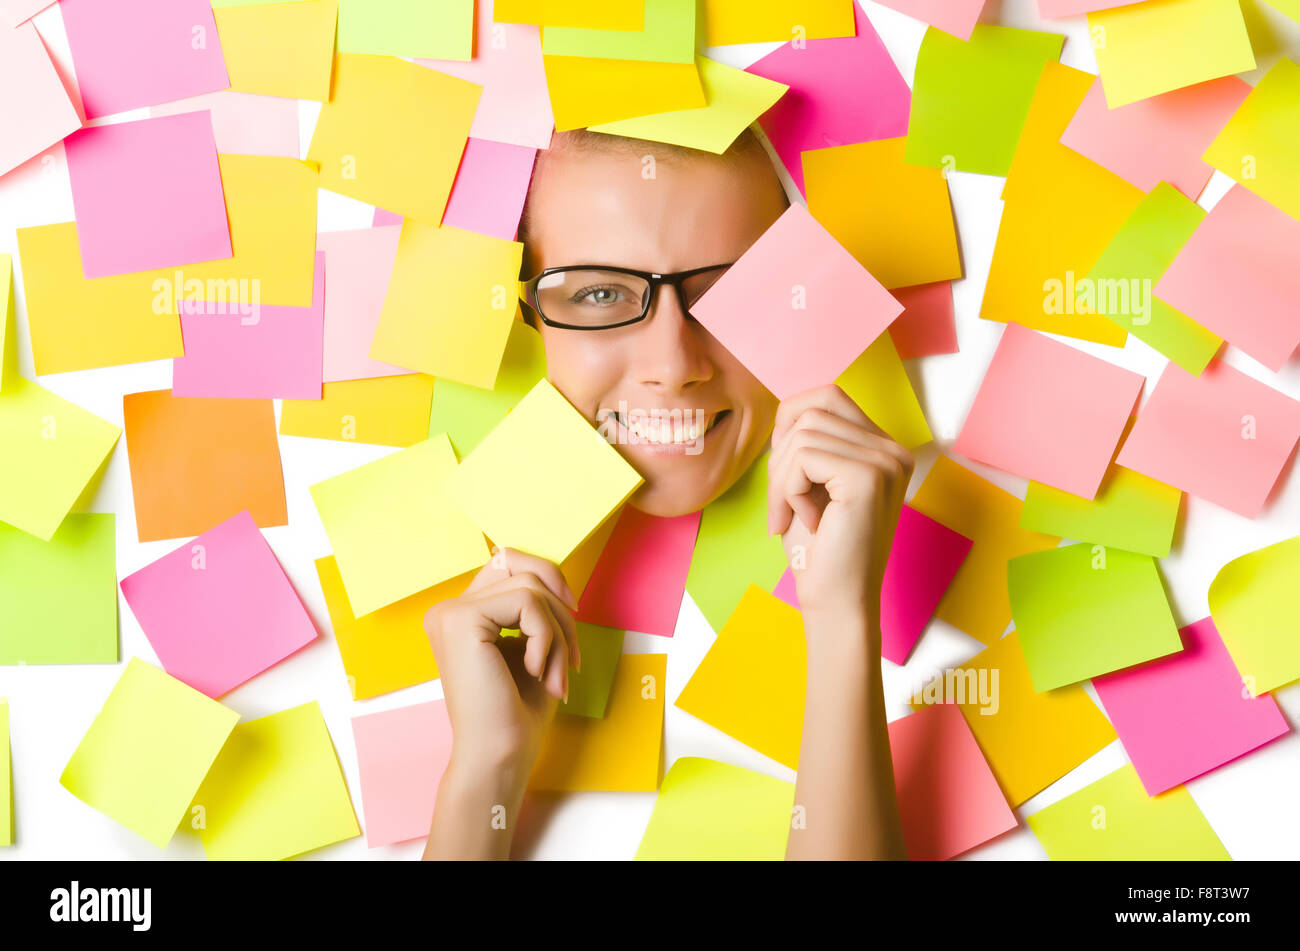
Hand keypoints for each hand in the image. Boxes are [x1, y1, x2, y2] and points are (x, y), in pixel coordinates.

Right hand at [424, 548, 580, 782]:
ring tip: (555, 676)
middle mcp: (449, 609)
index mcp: (462, 615)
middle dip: (559, 607)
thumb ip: (537, 612)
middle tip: (570, 656)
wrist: (498, 756)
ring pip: (530, 587)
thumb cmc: (517, 714)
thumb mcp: (533, 649)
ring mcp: (451, 613)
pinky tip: (535, 672)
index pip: (507, 562)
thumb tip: (559, 582)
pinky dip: (546, 639)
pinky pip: (527, 602)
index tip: (573, 616)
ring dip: (558, 633)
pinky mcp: (461, 620)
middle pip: (520, 564)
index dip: (548, 579)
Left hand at [767, 385, 913, 632]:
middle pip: (811, 412)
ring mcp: (886, 461)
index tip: (785, 475)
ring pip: (802, 434)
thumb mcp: (807, 484)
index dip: (790, 425)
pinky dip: (788, 490)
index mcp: (883, 449)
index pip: (828, 397)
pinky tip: (804, 522)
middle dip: (780, 459)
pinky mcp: (869, 477)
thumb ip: (805, 444)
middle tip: (782, 507)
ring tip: (792, 516)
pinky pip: (804, 457)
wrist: (839, 602)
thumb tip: (786, 408)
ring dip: (781, 480)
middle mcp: (893, 450)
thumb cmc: (819, 550)